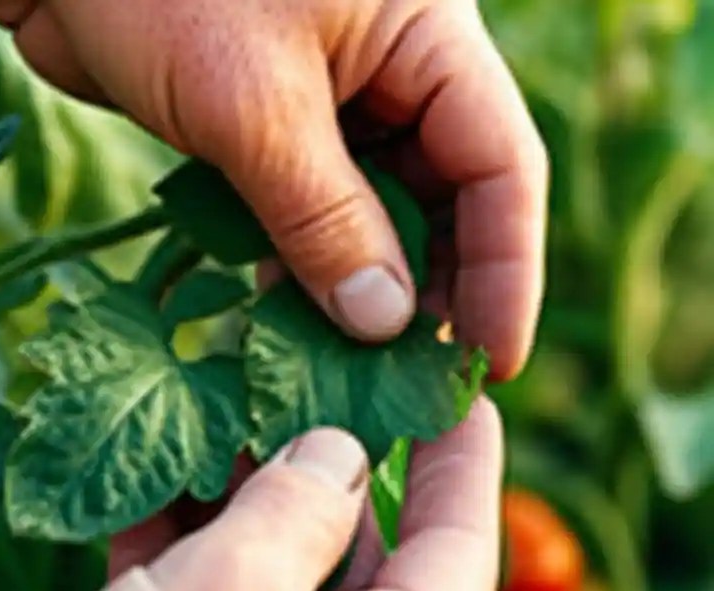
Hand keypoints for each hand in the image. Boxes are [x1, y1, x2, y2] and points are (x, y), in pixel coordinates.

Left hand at [0, 0, 547, 378]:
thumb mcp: (253, 109)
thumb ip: (322, 216)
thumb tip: (384, 322)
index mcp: (425, 35)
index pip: (499, 163)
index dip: (506, 270)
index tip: (492, 361)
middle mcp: (389, 66)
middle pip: (445, 194)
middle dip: (435, 289)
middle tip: (419, 385)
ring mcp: (325, 96)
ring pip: (374, 208)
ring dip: (365, 286)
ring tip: (357, 372)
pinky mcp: (261, 124)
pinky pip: (305, 206)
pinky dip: (302, 262)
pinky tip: (293, 324)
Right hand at [7, 399, 503, 590]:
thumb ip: (298, 512)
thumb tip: (336, 453)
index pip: (456, 552)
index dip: (462, 465)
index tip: (459, 388)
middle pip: (359, 550)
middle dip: (334, 458)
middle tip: (320, 371)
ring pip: (266, 563)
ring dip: (241, 484)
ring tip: (220, 399)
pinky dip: (174, 531)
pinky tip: (146, 471)